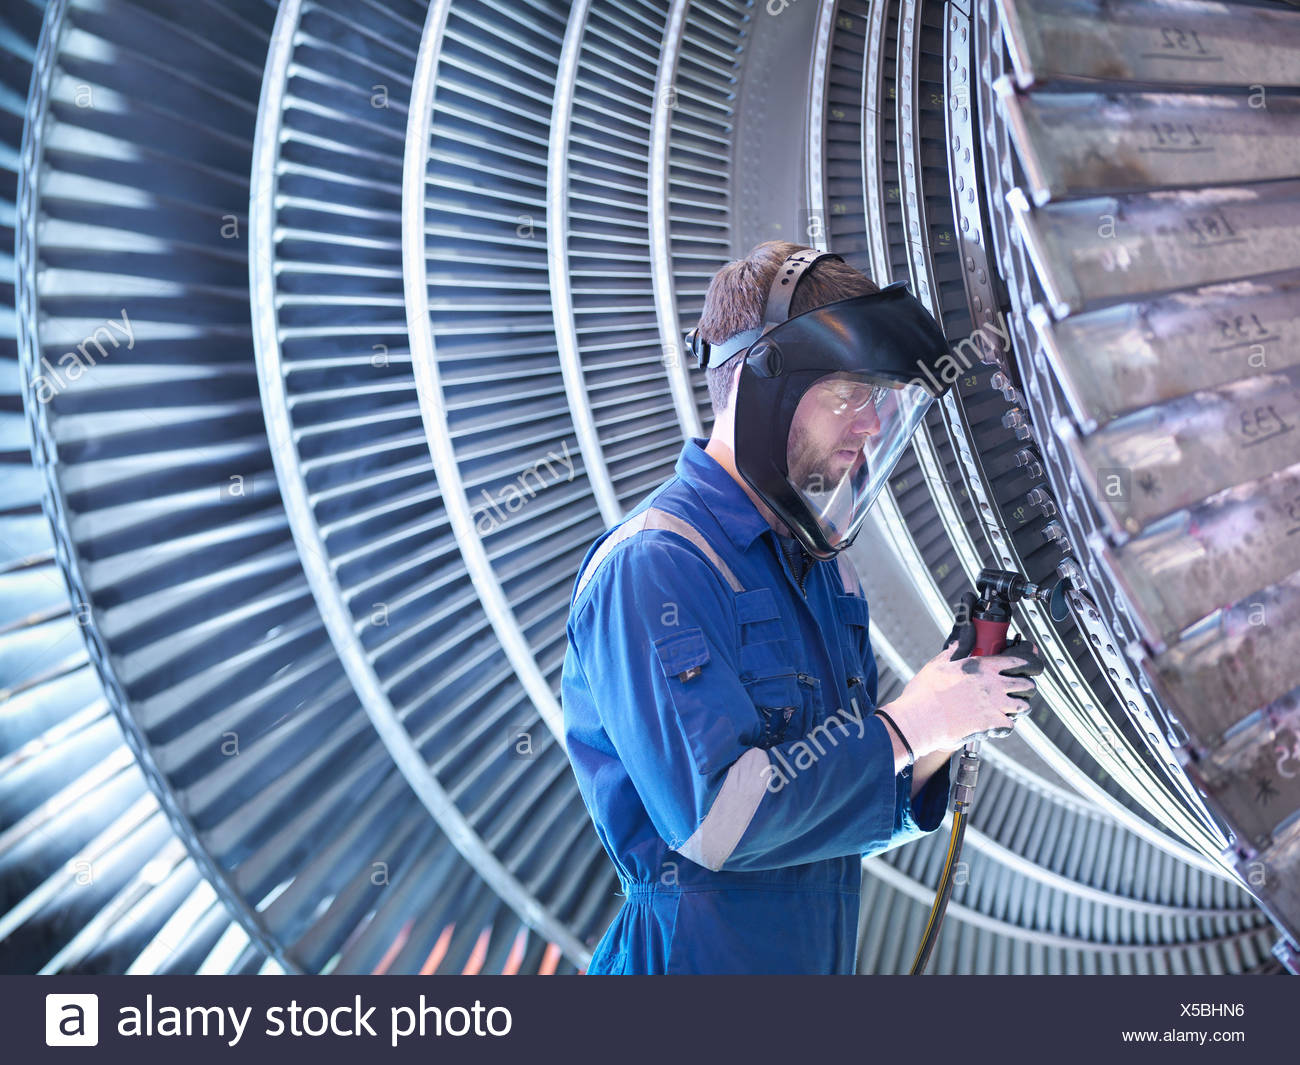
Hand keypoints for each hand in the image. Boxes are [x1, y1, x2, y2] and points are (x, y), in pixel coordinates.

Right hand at [877, 635, 1042, 755]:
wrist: (918, 720)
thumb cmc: (924, 693)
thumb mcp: (938, 664)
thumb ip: (956, 649)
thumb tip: (963, 637)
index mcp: (980, 666)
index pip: (1016, 660)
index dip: (1026, 661)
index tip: (1027, 664)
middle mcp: (992, 684)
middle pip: (1026, 683)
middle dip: (1025, 685)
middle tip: (1018, 687)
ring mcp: (995, 705)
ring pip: (1024, 705)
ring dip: (1020, 705)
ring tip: (1013, 706)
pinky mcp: (992, 725)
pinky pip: (1012, 725)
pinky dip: (1007, 724)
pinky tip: (999, 722)